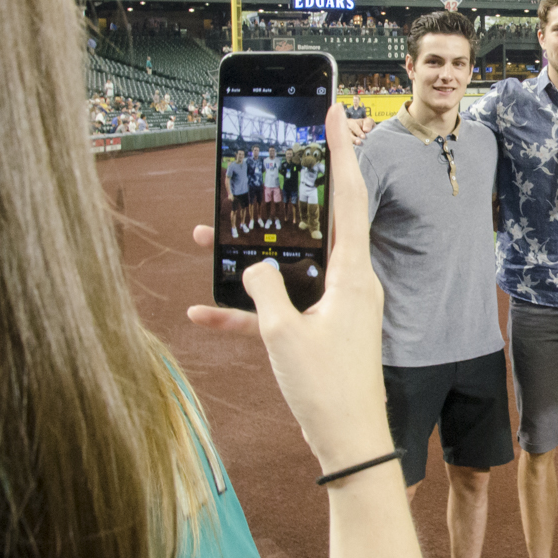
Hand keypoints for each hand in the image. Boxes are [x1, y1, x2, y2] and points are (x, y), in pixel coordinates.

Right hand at [189, 105, 390, 472]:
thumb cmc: (328, 391)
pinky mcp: (320, 334)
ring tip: (205, 234)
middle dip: (284, 196)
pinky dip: (246, 312)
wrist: (350, 446)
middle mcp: (351, 284)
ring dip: (250, 256)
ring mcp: (336, 308)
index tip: (337, 110)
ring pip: (290, 267)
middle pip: (317, 224)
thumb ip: (263, 290)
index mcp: (353, 275)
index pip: (350, 195)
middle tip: (269, 159)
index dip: (343, 149)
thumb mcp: (283, 335)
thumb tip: (255, 266)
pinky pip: (279, 312)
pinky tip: (204, 314)